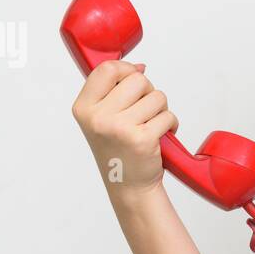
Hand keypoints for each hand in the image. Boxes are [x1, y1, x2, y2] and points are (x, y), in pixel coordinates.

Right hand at [71, 59, 178, 199]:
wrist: (128, 186)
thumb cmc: (118, 150)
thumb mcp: (102, 118)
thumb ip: (114, 90)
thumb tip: (139, 67)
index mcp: (84, 108)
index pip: (107, 69)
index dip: (127, 69)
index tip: (133, 79)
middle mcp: (98, 117)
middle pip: (138, 79)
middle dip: (148, 92)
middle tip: (143, 113)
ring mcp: (119, 128)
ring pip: (157, 96)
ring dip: (160, 110)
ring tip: (150, 126)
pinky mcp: (141, 139)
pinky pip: (168, 115)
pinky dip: (170, 124)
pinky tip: (159, 137)